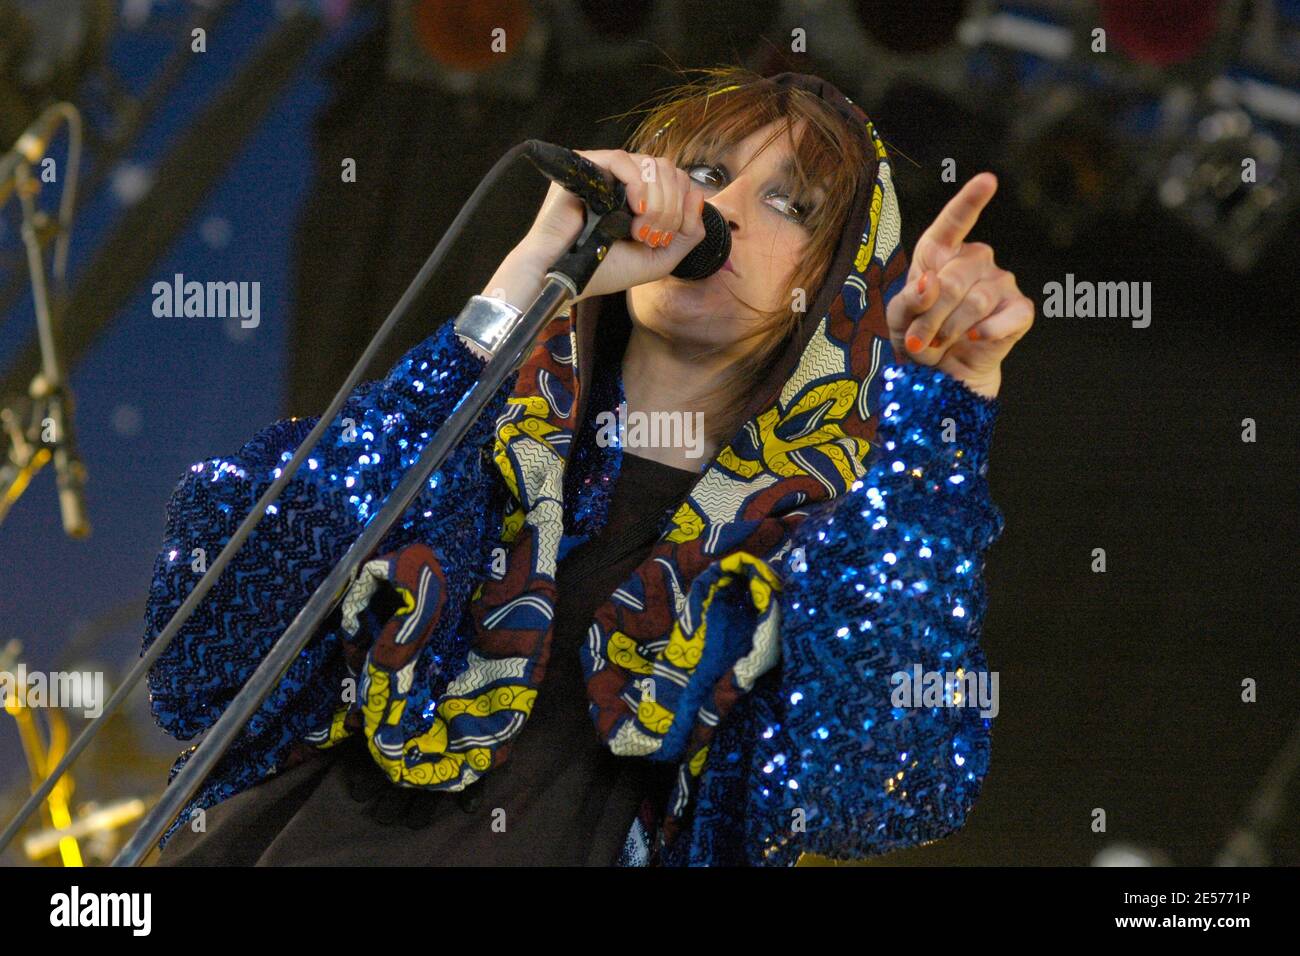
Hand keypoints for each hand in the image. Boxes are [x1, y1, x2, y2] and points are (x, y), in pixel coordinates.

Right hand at [499, 149, 709, 303]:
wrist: (567, 277)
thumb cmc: (605, 270)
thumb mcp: (661, 258)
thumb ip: (689, 232)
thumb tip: (699, 195)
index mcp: (643, 197)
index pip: (679, 181)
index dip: (682, 207)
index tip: (664, 237)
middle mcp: (626, 180)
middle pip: (669, 170)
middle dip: (670, 207)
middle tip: (650, 235)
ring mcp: (606, 171)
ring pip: (652, 164)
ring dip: (656, 201)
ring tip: (639, 229)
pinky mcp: (586, 166)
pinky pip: (623, 158)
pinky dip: (638, 183)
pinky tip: (635, 208)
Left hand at [885, 173, 1034, 398]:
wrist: (943, 374)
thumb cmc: (918, 337)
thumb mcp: (899, 319)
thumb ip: (908, 299)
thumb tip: (928, 282)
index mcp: (941, 252)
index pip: (955, 221)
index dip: (970, 201)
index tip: (988, 180)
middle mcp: (975, 260)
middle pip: (954, 280)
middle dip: (930, 316)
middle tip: (918, 342)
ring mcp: (1000, 282)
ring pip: (975, 301)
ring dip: (949, 330)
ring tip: (937, 345)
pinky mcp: (1019, 310)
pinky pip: (1007, 317)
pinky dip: (988, 331)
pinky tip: (974, 338)